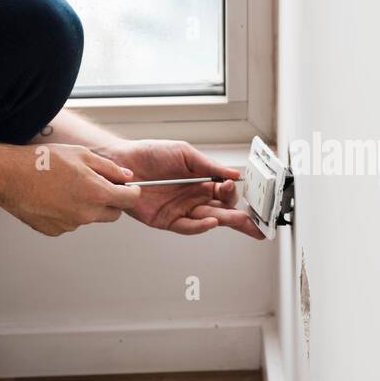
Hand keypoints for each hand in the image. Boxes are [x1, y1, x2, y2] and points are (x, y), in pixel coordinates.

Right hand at [0, 144, 141, 235]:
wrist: (10, 177)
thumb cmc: (42, 162)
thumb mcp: (81, 155)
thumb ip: (109, 167)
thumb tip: (126, 175)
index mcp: (98, 194)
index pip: (129, 200)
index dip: (132, 192)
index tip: (129, 188)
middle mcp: (87, 214)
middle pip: (113, 213)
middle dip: (111, 201)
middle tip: (96, 185)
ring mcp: (71, 225)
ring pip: (91, 218)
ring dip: (88, 206)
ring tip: (67, 187)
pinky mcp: (56, 230)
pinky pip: (71, 223)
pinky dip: (69, 213)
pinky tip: (55, 198)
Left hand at [95, 138, 266, 239]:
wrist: (122, 163)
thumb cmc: (150, 154)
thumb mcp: (185, 153)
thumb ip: (210, 166)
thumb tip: (234, 174)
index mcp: (201, 182)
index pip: (225, 193)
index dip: (231, 192)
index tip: (232, 185)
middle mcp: (194, 198)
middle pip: (223, 211)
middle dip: (242, 218)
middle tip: (257, 225)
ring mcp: (181, 210)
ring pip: (210, 220)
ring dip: (227, 222)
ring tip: (242, 222)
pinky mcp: (167, 221)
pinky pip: (188, 226)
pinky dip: (202, 226)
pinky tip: (212, 221)